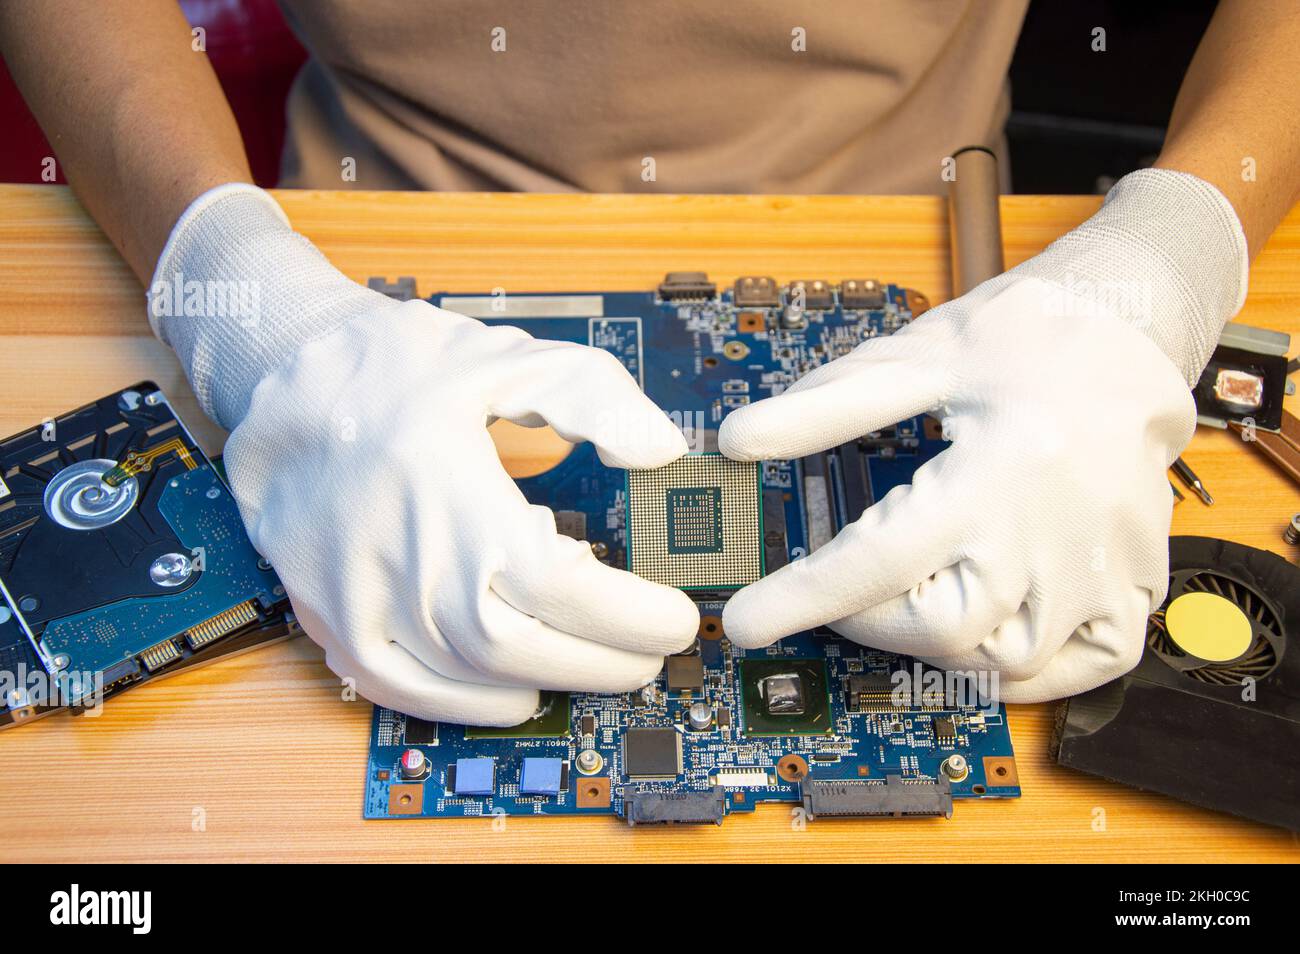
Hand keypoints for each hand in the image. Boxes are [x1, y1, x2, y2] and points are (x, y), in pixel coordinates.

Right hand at [150, 185, 697, 723]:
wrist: (284, 381)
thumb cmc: (396, 368)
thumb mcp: (507, 356)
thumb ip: (592, 397)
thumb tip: (661, 450)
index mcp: (449, 491)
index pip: (559, 586)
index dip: (628, 614)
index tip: (674, 615)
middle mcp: (399, 558)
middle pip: (522, 649)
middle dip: (604, 661)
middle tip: (652, 649)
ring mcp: (356, 600)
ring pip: (469, 679)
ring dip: (551, 683)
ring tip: (602, 663)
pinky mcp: (330, 619)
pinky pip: (401, 691)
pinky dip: (466, 705)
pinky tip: (514, 693)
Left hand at [718, 170, 1247, 701]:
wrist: (1128, 336)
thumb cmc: (1021, 340)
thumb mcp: (915, 357)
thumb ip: (825, 407)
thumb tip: (740, 439)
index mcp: (997, 468)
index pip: (878, 558)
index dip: (801, 597)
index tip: (747, 621)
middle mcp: (1054, 530)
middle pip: (943, 629)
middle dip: (868, 622)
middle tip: (842, 587)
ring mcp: (1103, 568)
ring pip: (1006, 661)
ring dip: (937, 644)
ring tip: (911, 593)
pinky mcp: (1133, 585)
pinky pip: (1079, 667)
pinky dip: (1024, 669)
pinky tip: (986, 629)